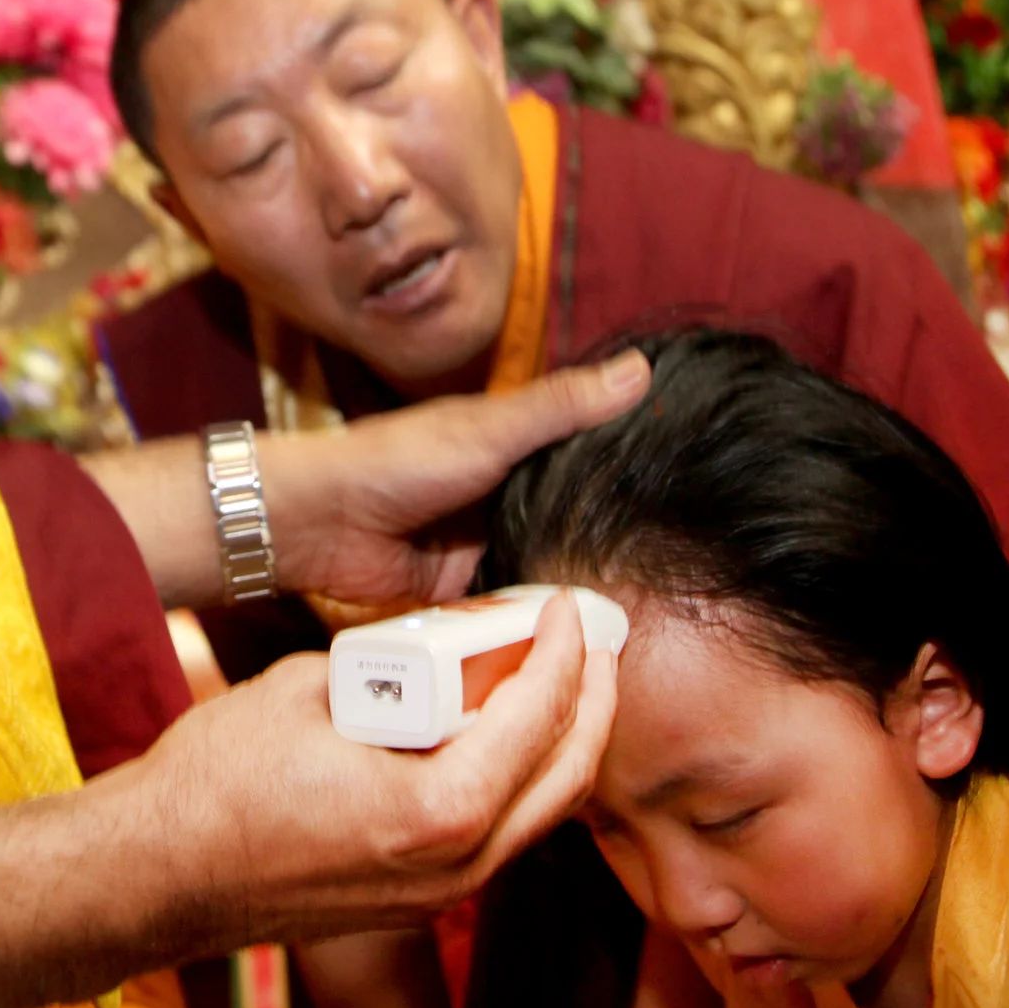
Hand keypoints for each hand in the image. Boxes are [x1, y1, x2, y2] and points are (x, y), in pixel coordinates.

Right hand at [133, 590, 618, 946]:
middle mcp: (454, 866)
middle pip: (565, 781)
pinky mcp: (410, 903)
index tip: (564, 607)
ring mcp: (435, 895)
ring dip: (559, 746)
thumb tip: (424, 657)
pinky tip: (498, 737)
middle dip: (590, 704)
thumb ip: (387, 676)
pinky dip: (514, 782)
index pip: (537, 719)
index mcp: (437, 809)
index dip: (561, 652)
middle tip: (591, 644)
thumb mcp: (306, 689)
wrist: (157, 870)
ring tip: (558, 683)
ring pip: (536, 817)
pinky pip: (493, 838)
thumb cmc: (216, 782)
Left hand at [258, 354, 650, 606]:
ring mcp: (486, 546)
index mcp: (514, 447)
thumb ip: (562, 406)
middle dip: (605, 542)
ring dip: (571, 586)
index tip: (685, 493)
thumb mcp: (491, 427)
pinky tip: (578, 639)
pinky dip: (535, 620)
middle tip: (672, 569)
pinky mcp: (466, 593)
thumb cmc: (398, 459)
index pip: (586, 460)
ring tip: (634, 611)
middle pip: (571, 520)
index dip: (629, 475)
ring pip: (546, 569)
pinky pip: (513, 611)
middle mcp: (505, 496)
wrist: (323, 523)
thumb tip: (642, 368)